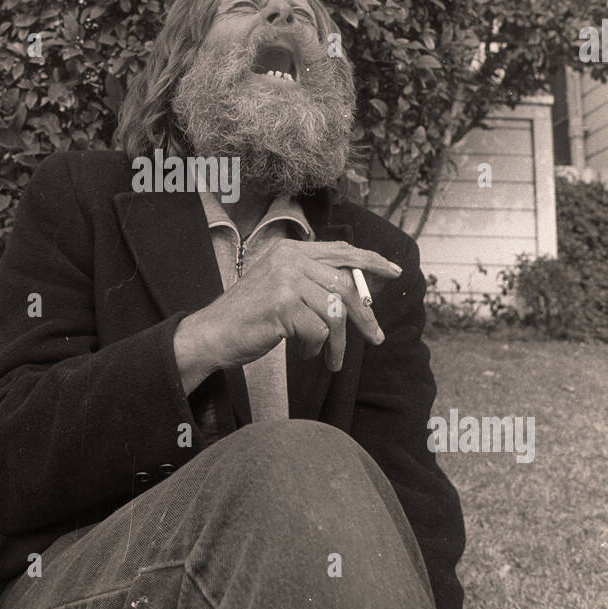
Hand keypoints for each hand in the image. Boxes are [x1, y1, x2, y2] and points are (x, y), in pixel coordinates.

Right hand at [174, 239, 401, 393]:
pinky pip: (319, 331)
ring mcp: (286, 280)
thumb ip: (312, 280)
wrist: (213, 334)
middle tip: (376, 336)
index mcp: (291, 250)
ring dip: (338, 342)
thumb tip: (358, 290)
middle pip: (345, 285)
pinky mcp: (283, 305)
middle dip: (364, 315)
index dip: (371, 262)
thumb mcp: (281, 287)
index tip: (394, 271)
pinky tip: (304, 353)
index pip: (341, 251)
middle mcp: (289, 259)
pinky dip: (315, 348)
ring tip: (332, 359)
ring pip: (334, 312)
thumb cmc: (250, 317)